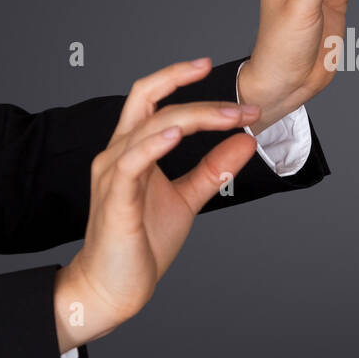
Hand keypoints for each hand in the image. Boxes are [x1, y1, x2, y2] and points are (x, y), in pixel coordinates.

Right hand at [53, 58, 258, 351]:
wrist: (115, 287)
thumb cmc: (141, 243)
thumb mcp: (187, 198)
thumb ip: (213, 169)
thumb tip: (245, 141)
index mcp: (132, 149)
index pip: (152, 97)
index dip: (180, 77)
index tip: (214, 70)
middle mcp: (118, 153)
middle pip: (147, 99)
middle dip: (193, 90)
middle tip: (242, 106)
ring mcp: (113, 174)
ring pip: (149, 126)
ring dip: (194, 117)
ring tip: (230, 117)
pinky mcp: (115, 199)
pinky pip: (131, 162)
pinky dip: (154, 144)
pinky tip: (178, 135)